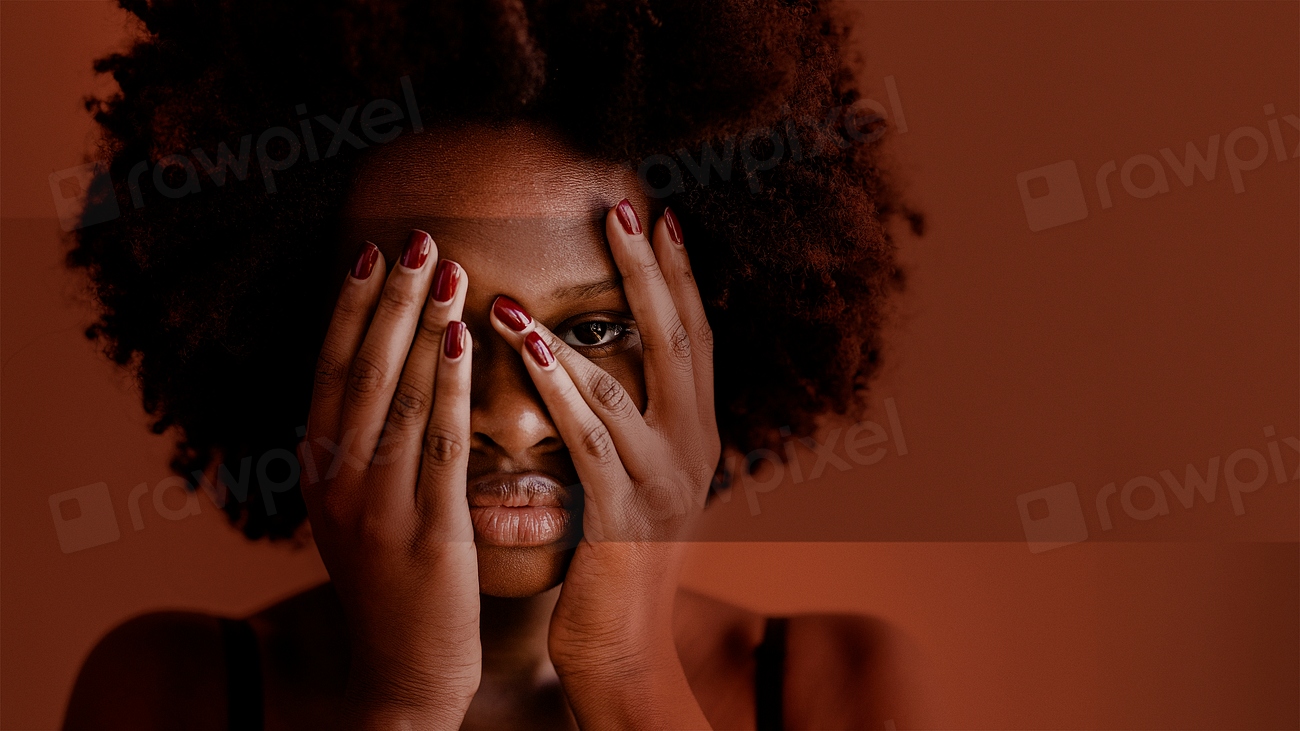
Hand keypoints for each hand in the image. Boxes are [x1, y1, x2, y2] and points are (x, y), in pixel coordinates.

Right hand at [299, 232, 479, 729]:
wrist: (403, 672)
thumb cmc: (394, 584)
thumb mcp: (358, 510)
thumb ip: (362, 448)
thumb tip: (380, 377)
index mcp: (319, 469)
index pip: (331, 370)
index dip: (350, 307)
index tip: (372, 251)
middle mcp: (337, 479)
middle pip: (363, 370)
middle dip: (390, 299)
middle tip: (417, 237)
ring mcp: (377, 506)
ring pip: (400, 396)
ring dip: (423, 326)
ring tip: (447, 268)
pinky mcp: (425, 532)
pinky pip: (440, 444)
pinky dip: (452, 387)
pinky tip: (468, 341)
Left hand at [489, 202, 718, 728]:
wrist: (625, 649)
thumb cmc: (618, 564)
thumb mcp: (636, 484)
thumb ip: (631, 428)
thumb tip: (606, 370)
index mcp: (698, 437)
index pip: (695, 339)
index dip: (679, 276)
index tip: (657, 217)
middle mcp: (695, 449)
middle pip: (678, 340)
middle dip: (649, 271)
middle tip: (621, 209)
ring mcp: (666, 480)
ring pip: (626, 380)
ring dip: (571, 325)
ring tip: (516, 286)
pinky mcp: (626, 512)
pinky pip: (589, 434)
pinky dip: (557, 384)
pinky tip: (523, 345)